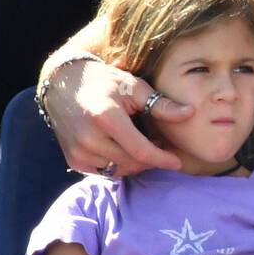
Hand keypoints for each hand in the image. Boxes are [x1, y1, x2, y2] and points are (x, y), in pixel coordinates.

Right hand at [45, 57, 191, 177]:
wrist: (63, 84)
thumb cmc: (104, 82)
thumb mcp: (134, 87)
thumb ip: (161, 104)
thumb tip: (190, 113)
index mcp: (107, 118)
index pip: (141, 151)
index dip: (162, 159)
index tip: (177, 161)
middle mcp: (89, 138)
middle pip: (132, 163)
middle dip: (151, 159)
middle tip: (160, 146)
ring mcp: (79, 151)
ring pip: (119, 170)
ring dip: (136, 163)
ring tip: (143, 145)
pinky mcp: (74, 159)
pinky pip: (104, 172)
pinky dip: (118, 165)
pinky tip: (124, 150)